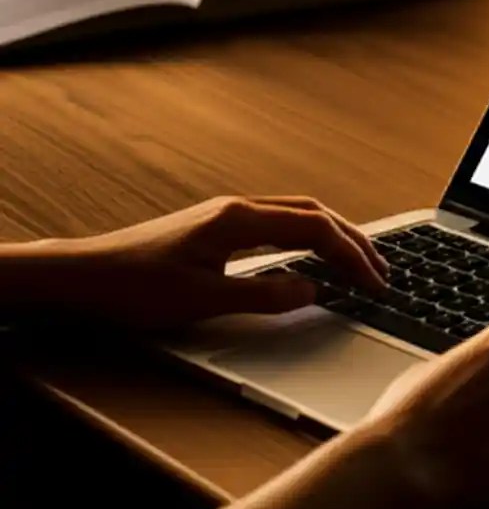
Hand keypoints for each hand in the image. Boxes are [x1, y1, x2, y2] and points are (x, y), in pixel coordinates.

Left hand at [38, 195, 387, 328]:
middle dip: (354, 240)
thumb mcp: (203, 300)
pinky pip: (281, 221)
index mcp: (240, 220)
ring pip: (300, 213)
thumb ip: (263, 294)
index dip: (352, 256)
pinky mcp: (220, 225)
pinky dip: (310, 236)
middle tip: (382, 270)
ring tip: (359, 262)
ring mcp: (229, 214)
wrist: (86, 275)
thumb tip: (313, 291)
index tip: (375, 281)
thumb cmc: (135, 286)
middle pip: (315, 213)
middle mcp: (239, 208)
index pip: (315, 230)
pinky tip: (314, 257)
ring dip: (335, 235)